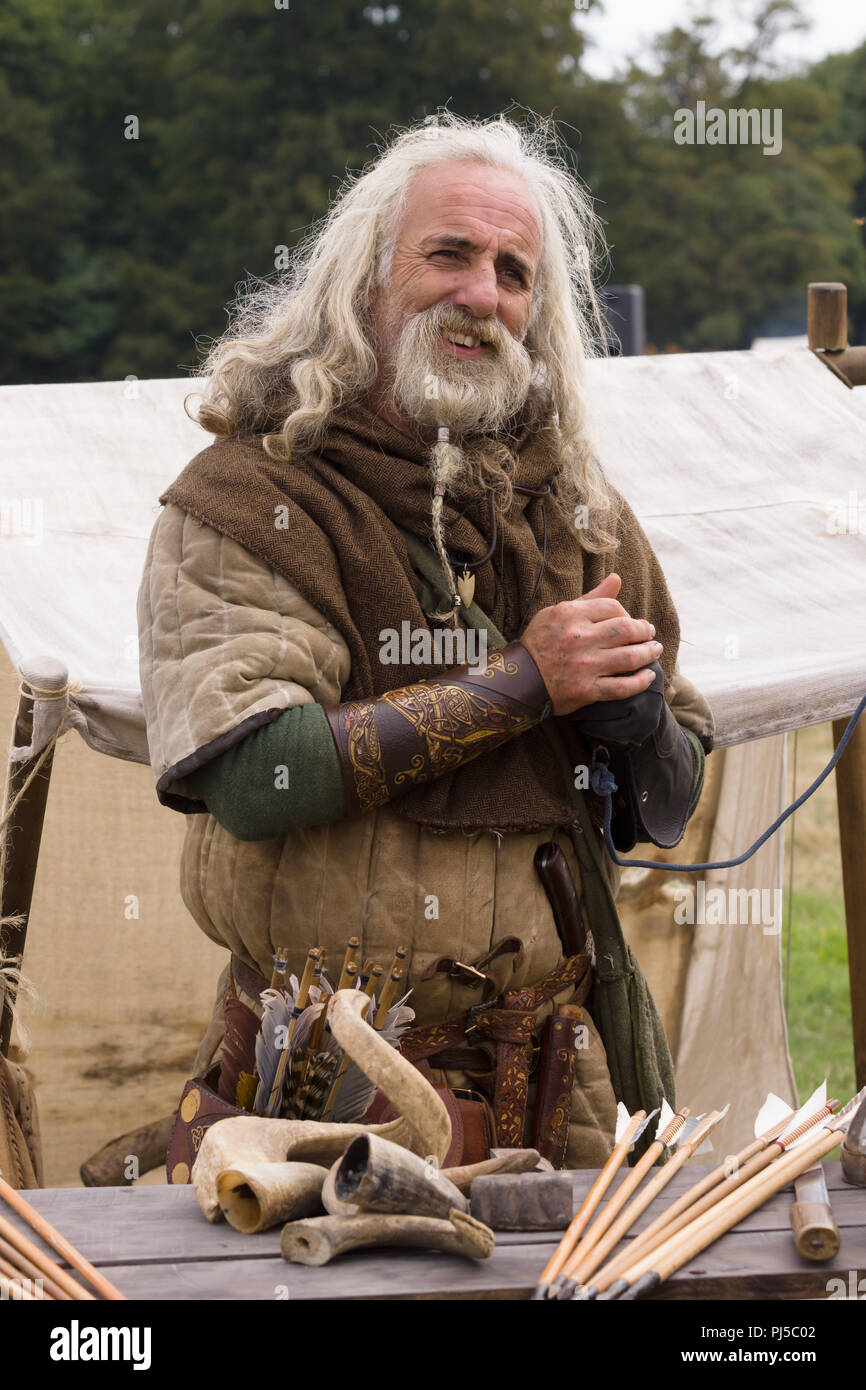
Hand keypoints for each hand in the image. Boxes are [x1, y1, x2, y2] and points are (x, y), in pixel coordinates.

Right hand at [520, 573, 662, 716]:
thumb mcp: (558, 613)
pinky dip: (640, 682)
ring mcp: (584, 666)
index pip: (613, 607)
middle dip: (645, 631)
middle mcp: (579, 639)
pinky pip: (622, 687)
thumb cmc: (539, 643)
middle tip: (650, 634)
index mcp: (570, 615)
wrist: (518, 680)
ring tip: (655, 650)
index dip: (627, 613)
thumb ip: (591, 598)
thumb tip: (616, 578)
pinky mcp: (587, 691)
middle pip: (626, 630)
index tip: (631, 621)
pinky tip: (648, 676)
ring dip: (649, 653)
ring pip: (630, 658)